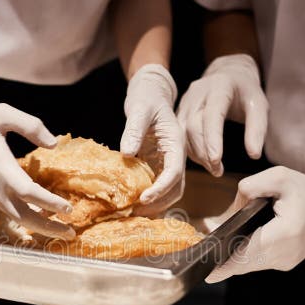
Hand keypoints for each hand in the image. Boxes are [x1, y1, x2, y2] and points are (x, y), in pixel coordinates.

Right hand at [0, 96, 73, 238]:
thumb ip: (31, 126)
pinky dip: (21, 210)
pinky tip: (35, 208)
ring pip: (13, 214)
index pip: (29, 192)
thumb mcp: (3, 113)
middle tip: (70, 232)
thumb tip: (54, 144)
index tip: (68, 209)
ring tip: (58, 223)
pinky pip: (3, 206)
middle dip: (48, 227)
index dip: (50, 203)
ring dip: (36, 221)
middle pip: (23, 215)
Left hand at [121, 64, 185, 215]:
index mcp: (176, 142)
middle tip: (136, 212)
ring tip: (134, 212)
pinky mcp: (158, 165)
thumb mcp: (139, 108)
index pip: (175, 171)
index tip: (143, 198)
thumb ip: (134, 129)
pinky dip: (150, 197)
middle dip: (159, 202)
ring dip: (156, 204)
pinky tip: (133, 204)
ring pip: (170, 190)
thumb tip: (127, 153)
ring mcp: (168, 161)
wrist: (151, 92)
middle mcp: (176, 155)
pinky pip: (158, 185)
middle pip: (176, 187)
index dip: (161, 188)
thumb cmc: (147, 97)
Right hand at [177, 54, 267, 176]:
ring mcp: (186, 101)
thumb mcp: (259, 106)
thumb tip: (254, 155)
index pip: (212, 114)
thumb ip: (257, 129)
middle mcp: (197, 93)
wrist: (228, 75)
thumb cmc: (246, 92)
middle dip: (203, 151)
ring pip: (183, 132)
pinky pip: (179, 134)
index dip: (212, 138)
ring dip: (196, 154)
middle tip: (217, 170)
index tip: (216, 160)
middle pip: (193, 126)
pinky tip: (202, 160)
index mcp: (219, 87)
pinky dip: (189, 150)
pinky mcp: (180, 111)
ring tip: (213, 168)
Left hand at [207, 166, 304, 280]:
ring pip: (251, 265)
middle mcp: (286, 252)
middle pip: (246, 263)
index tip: (209, 272)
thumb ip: (252, 186)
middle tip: (206, 259)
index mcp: (286, 232)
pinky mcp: (286, 263)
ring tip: (218, 251)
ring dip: (235, 259)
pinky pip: (259, 263)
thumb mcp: (279, 177)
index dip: (226, 263)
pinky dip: (247, 256)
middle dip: (224, 261)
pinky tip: (238, 247)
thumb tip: (233, 206)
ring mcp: (287, 261)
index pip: (249, 253)